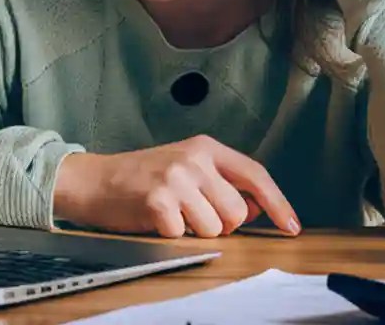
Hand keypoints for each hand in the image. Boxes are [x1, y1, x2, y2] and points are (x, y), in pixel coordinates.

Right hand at [52, 135, 300, 238]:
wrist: (92, 180)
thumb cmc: (140, 177)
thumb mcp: (185, 168)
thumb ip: (221, 183)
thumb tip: (255, 208)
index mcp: (205, 147)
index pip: (254, 174)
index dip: (277, 203)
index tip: (291, 225)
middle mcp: (194, 159)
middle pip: (237, 212)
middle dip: (220, 224)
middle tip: (190, 213)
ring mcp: (175, 179)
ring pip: (214, 229)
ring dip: (194, 231)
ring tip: (170, 214)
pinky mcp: (158, 202)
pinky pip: (184, 236)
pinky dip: (170, 235)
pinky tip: (154, 219)